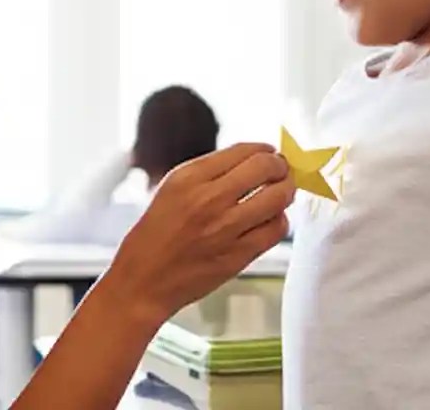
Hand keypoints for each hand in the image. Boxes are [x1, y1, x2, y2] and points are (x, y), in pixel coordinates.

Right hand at [101, 143, 294, 326]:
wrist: (143, 281)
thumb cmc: (155, 235)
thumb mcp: (171, 190)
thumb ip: (209, 173)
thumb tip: (251, 161)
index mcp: (189, 177)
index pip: (243, 150)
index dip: (264, 149)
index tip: (270, 153)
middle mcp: (208, 198)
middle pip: (265, 167)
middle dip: (281, 166)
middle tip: (282, 170)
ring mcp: (225, 228)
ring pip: (278, 197)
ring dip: (287, 190)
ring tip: (283, 192)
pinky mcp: (238, 256)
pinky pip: (276, 229)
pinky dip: (279, 220)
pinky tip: (270, 220)